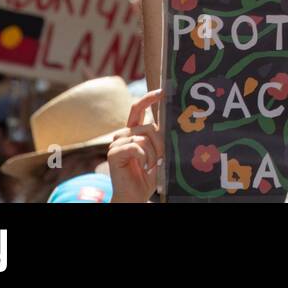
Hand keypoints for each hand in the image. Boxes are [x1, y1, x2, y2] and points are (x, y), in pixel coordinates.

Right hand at [108, 88, 163, 203]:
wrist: (135, 195)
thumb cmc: (149, 175)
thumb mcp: (158, 152)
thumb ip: (161, 137)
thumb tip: (174, 120)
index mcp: (134, 131)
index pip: (138, 109)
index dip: (149, 98)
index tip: (163, 91)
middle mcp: (124, 134)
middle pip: (148, 126)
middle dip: (161, 143)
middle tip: (162, 158)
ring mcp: (117, 142)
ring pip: (144, 137)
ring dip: (153, 154)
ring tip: (152, 166)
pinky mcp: (113, 153)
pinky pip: (136, 146)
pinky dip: (144, 157)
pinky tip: (144, 166)